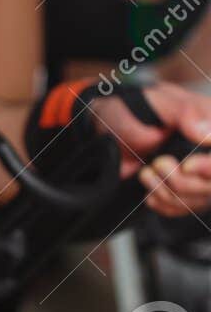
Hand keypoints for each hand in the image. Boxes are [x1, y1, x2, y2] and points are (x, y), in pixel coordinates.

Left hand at [92, 82, 210, 214]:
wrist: (110, 128)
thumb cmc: (132, 108)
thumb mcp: (156, 102)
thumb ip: (184, 111)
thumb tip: (205, 133)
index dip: (210, 168)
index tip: (187, 166)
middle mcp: (209, 153)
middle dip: (182, 181)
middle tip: (158, 164)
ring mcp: (199, 175)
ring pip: (198, 201)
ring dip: (166, 191)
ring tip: (147, 172)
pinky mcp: (184, 191)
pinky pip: (182, 209)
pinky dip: (162, 202)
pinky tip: (151, 186)